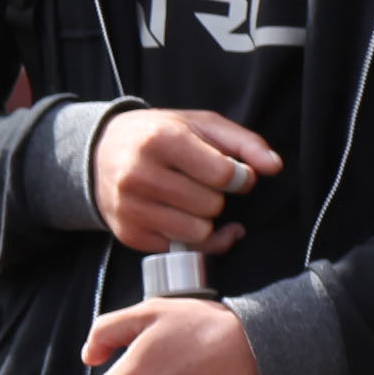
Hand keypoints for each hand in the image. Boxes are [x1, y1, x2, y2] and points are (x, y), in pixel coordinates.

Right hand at [90, 105, 282, 255]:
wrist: (99, 154)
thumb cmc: (158, 135)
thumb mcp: (199, 124)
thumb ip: (243, 142)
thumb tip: (274, 166)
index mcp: (161, 140)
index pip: (222, 174)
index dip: (240, 177)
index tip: (234, 174)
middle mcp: (140, 175)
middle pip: (211, 205)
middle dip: (216, 196)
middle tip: (202, 184)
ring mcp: (131, 208)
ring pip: (198, 231)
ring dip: (204, 219)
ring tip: (190, 201)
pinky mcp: (129, 234)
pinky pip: (181, 249)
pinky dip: (191, 238)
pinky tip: (183, 218)